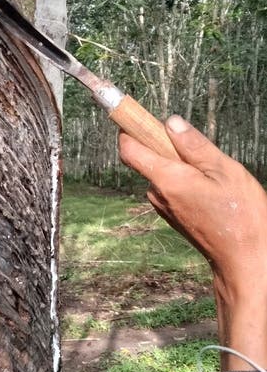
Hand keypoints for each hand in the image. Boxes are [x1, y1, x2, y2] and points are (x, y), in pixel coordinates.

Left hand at [119, 115, 266, 370]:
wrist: (245, 259)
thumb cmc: (240, 215)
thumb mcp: (224, 170)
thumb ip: (194, 145)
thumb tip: (170, 122)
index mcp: (167, 179)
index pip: (129, 147)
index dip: (127, 126)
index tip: (130, 111)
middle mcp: (158, 193)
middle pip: (145, 157)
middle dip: (161, 143)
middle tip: (194, 145)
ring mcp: (164, 206)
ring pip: (160, 172)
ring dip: (176, 163)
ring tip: (210, 173)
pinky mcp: (173, 215)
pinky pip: (169, 187)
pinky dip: (182, 179)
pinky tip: (208, 188)